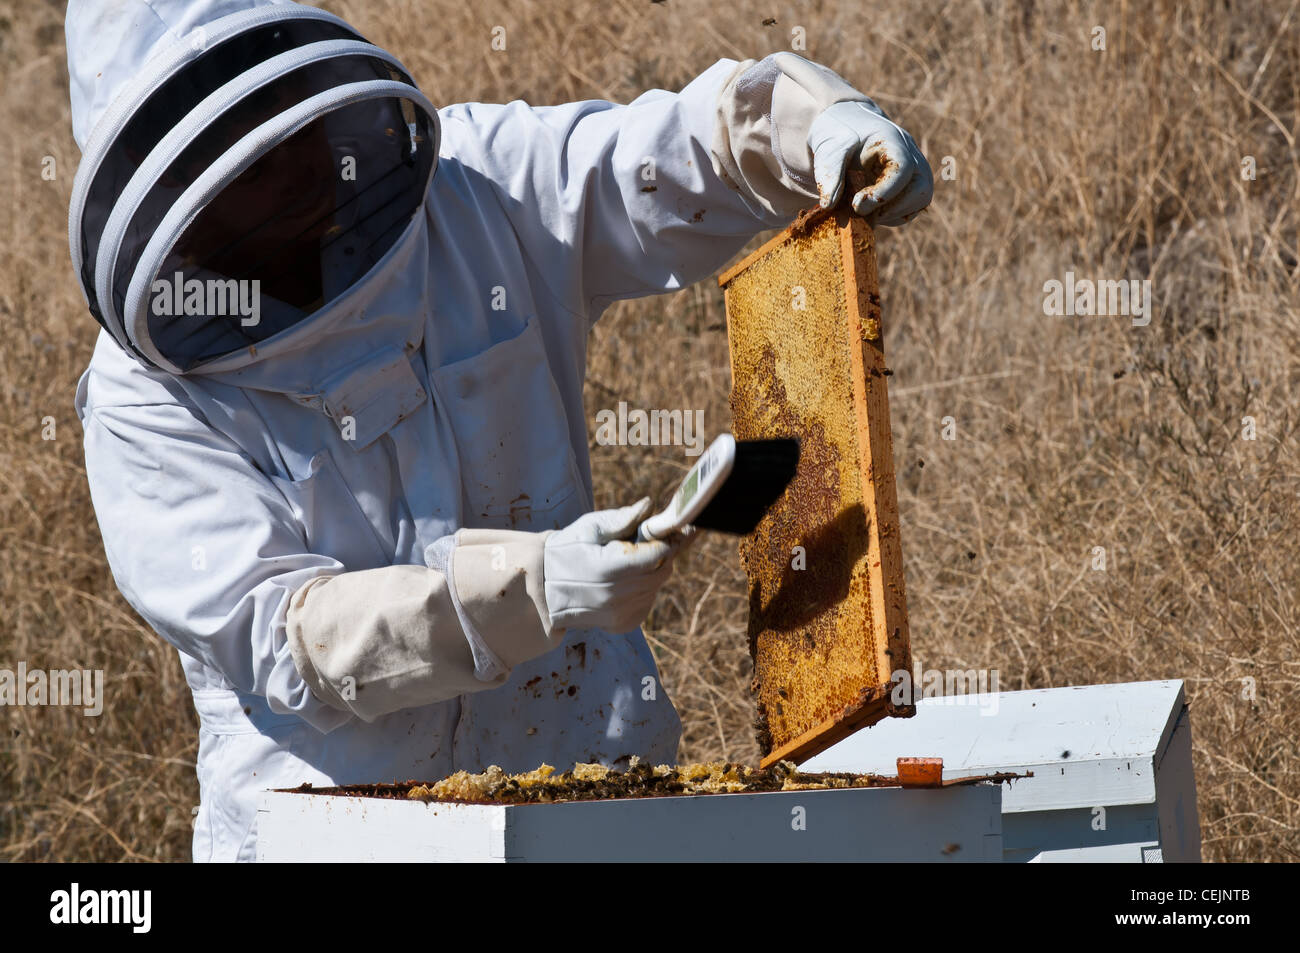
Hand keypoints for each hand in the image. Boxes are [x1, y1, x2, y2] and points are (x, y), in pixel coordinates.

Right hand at [543, 498, 678, 632]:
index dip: (664, 540)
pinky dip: (644, 589)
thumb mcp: (589, 527)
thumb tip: (648, 505)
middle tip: (646, 542)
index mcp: (606, 569)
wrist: (543, 587)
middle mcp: (614, 597)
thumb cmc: (567, 550)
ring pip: (656, 586)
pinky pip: (647, 602)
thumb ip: (621, 518)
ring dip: (651, 571)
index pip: (656, 555)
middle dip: (661, 554)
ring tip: (628, 562)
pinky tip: (625, 580)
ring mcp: (618, 615)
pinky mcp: (621, 624)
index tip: (664, 530)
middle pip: (662, 571)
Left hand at [808, 100, 932, 225]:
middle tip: (860, 212)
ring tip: (861, 209)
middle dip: (890, 208)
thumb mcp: (829, 151)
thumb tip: (828, 205)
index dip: (882, 193)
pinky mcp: (911, 188)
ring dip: (890, 214)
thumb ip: (829, 176)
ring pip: (919, 202)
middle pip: (920, 190)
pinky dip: (889, 216)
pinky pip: (909, 210)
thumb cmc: (840, 137)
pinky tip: (868, 209)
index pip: (901, 170)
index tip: (856, 205)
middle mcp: (912, 157)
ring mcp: (915, 173)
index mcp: (894, 142)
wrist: (848, 129)